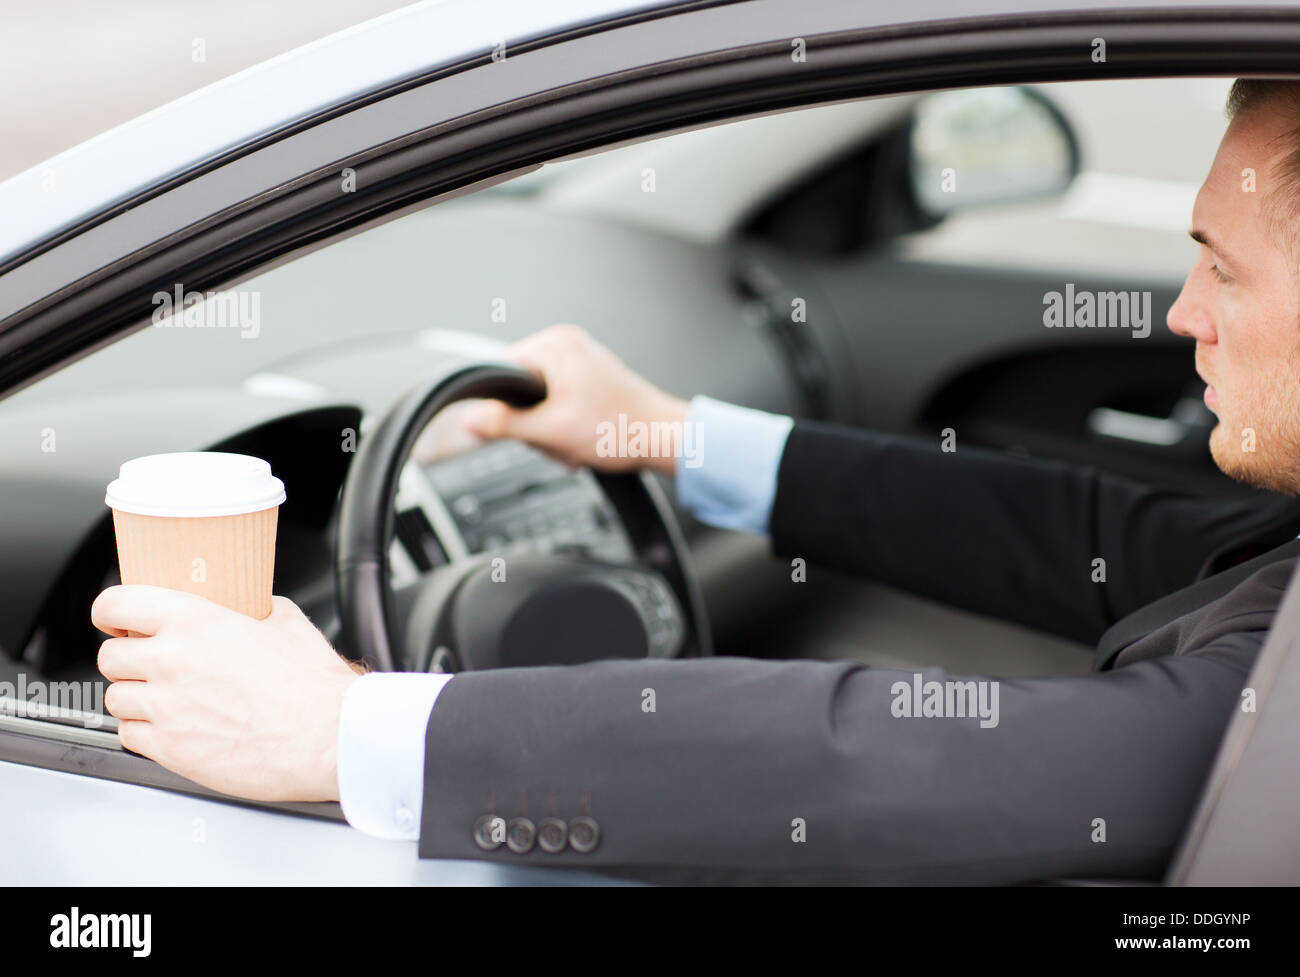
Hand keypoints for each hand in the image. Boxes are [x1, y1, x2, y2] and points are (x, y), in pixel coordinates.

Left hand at [92, 585, 361, 802]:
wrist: (328, 737)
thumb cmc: (313, 686)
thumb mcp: (286, 622)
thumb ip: (251, 609)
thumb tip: (244, 605)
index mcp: (196, 621)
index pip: (116, 604)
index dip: (109, 611)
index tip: (116, 620)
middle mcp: (172, 661)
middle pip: (109, 656)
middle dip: (128, 660)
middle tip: (151, 665)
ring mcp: (167, 708)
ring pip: (116, 698)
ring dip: (136, 698)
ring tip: (167, 700)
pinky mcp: (170, 748)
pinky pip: (129, 736)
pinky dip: (144, 732)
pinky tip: (173, 727)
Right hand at [459, 324, 689, 475]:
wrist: (662, 438)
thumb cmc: (620, 427)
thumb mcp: (551, 431)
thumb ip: (504, 424)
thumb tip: (470, 420)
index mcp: (556, 345)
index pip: (500, 370)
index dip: (503, 406)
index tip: (518, 427)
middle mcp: (568, 345)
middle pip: (520, 389)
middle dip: (535, 423)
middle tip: (559, 438)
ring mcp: (581, 360)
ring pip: (540, 401)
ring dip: (552, 430)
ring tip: (576, 440)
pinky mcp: (590, 378)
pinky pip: (559, 403)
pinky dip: (566, 426)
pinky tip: (584, 439)